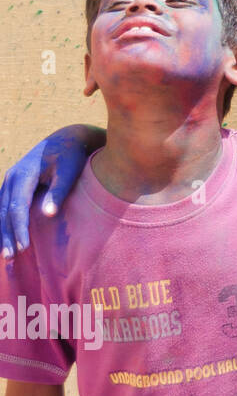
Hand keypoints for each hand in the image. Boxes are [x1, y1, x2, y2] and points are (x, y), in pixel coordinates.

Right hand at [1, 127, 97, 262]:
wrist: (67, 138)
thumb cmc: (72, 156)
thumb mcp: (69, 170)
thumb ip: (59, 191)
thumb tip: (48, 214)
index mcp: (24, 174)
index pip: (17, 207)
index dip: (19, 228)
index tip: (23, 247)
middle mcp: (12, 177)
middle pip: (4, 211)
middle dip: (6, 234)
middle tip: (10, 256)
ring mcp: (10, 180)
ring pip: (0, 209)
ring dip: (2, 231)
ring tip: (5, 253)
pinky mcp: (13, 185)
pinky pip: (3, 206)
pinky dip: (3, 222)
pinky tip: (5, 237)